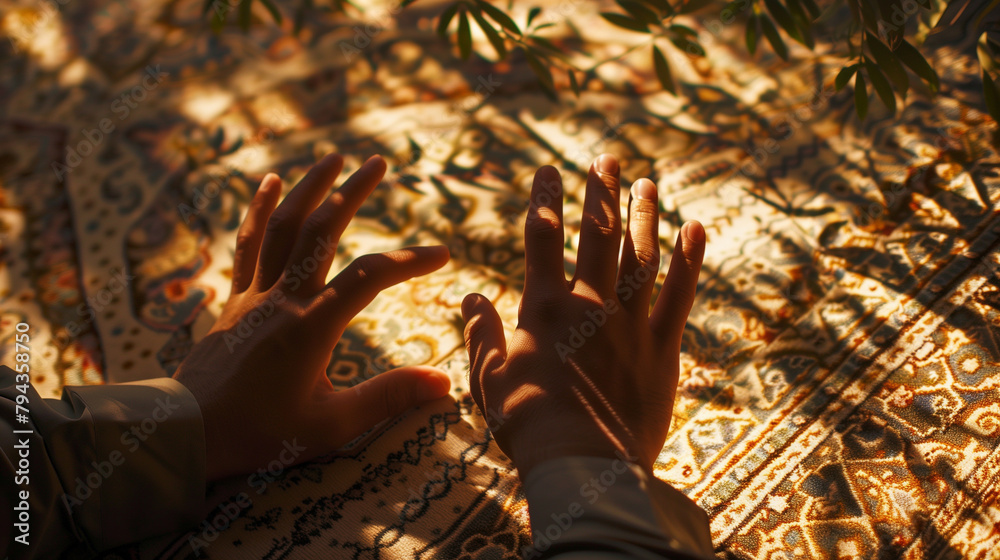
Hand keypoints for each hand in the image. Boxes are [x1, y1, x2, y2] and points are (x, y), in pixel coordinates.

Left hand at [173, 153, 451, 480]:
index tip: (442, 254)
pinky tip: (270, 183)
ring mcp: (254, 295)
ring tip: (332, 158)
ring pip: (282, 227)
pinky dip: (260, 210)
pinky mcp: (234, 300)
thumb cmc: (259, 434)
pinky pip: (247, 244)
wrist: (186, 433)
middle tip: (379, 162)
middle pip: (320, 231)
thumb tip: (444, 384)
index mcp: (311, 327)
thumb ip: (389, 398)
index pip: (369, 277)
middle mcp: (282, 299)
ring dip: (309, 189)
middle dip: (353, 193)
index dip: (409, 260)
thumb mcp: (331, 425)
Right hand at [461, 154, 704, 478]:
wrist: (582, 464)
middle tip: (607, 158)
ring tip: (648, 183)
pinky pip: (680, 296)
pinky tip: (695, 228)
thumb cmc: (528, 423)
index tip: (548, 169)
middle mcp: (589, 304)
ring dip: (644, 215)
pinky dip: (690, 261)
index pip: (541, 238)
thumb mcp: (489, 377)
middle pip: (597, 234)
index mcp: (544, 308)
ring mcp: (629, 324)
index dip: (544, 199)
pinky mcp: (661, 348)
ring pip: (641, 255)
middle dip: (601, 192)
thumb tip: (471, 296)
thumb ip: (481, 331)